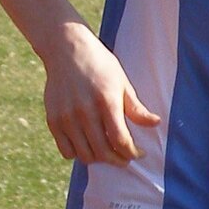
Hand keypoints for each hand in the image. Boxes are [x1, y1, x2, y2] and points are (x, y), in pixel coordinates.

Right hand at [42, 24, 159, 164]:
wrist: (66, 49)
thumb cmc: (99, 65)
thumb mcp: (122, 82)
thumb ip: (136, 108)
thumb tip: (156, 123)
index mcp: (106, 101)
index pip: (121, 141)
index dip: (132, 153)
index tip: (139, 153)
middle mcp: (84, 111)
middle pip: (103, 152)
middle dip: (118, 160)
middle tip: (125, 157)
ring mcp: (66, 117)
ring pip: (85, 155)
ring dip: (99, 158)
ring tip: (107, 151)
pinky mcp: (53, 120)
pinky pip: (66, 150)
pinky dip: (78, 153)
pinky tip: (87, 145)